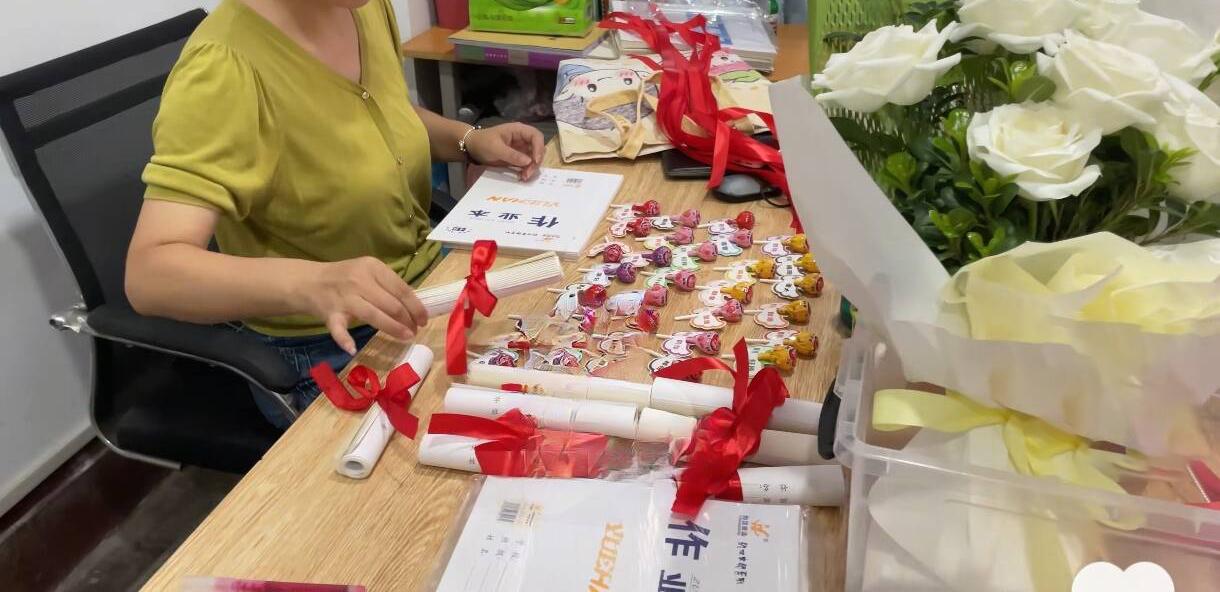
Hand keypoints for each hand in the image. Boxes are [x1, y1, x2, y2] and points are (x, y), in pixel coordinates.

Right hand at [296, 257, 427, 353]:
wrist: (309, 281)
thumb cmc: (346, 278)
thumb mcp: (368, 272)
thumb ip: (387, 285)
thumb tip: (414, 306)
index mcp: (373, 267)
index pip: (401, 289)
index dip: (416, 307)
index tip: (423, 320)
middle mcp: (359, 280)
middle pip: (391, 304)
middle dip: (408, 320)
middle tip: (414, 331)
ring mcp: (344, 297)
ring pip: (374, 315)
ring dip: (393, 328)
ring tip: (406, 337)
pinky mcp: (330, 313)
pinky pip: (339, 329)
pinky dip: (345, 340)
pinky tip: (353, 349)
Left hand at [465, 122, 545, 180]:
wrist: (472, 148)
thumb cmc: (482, 143)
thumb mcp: (495, 148)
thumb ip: (512, 155)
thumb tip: (529, 161)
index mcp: (518, 130)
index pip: (536, 136)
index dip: (539, 148)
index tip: (535, 161)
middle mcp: (522, 139)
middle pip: (538, 148)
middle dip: (536, 161)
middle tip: (528, 173)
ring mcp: (521, 148)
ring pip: (534, 158)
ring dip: (532, 168)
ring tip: (524, 177)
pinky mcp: (518, 158)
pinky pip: (527, 164)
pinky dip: (526, 171)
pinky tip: (521, 177)